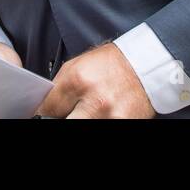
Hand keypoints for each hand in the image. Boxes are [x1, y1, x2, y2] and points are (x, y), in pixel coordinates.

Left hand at [34, 42, 155, 118]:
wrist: (144, 64)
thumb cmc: (110, 63)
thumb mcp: (78, 65)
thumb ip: (60, 86)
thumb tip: (45, 107)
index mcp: (78, 80)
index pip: (47, 109)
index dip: (45, 111)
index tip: (48, 112)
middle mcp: (94, 100)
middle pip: (64, 122)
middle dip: (64, 117)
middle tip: (68, 112)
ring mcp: (110, 115)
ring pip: (80, 125)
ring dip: (82, 118)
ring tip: (88, 109)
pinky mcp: (123, 123)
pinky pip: (102, 125)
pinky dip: (99, 119)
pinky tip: (102, 112)